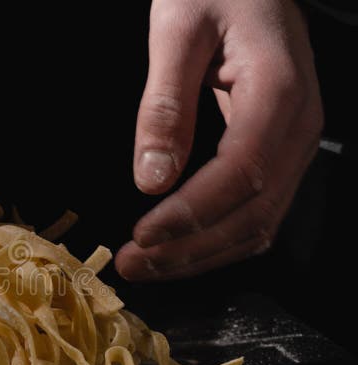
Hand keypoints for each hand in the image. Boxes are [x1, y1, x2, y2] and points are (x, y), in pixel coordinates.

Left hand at [116, 0, 322, 280]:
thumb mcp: (176, 30)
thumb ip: (165, 104)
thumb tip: (151, 180)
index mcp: (278, 92)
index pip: (241, 173)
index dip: (191, 215)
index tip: (141, 237)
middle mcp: (300, 127)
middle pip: (253, 212)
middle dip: (189, 249)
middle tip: (131, 266)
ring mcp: (296, 142)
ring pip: (259, 222)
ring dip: (201, 255)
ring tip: (145, 267)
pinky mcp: (281, 150)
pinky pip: (259, 210)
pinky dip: (219, 240)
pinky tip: (179, 249)